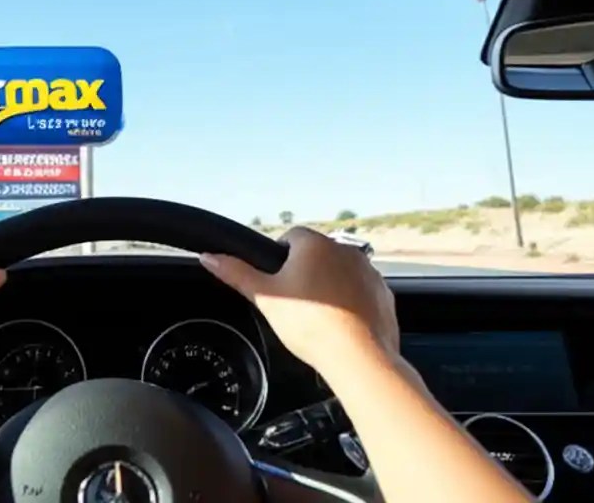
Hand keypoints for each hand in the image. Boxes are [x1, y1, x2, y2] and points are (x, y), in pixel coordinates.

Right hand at [200, 227, 397, 379]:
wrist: (358, 357)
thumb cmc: (309, 325)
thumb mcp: (265, 298)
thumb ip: (236, 274)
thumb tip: (209, 257)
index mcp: (314, 244)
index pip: (290, 237)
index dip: (279, 259)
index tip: (277, 283)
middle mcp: (345, 250)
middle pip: (317, 255)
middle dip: (306, 273)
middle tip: (295, 302)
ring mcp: (369, 272)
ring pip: (340, 273)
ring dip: (330, 286)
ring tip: (318, 316)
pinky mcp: (383, 294)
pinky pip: (361, 292)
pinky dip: (351, 303)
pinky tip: (341, 324)